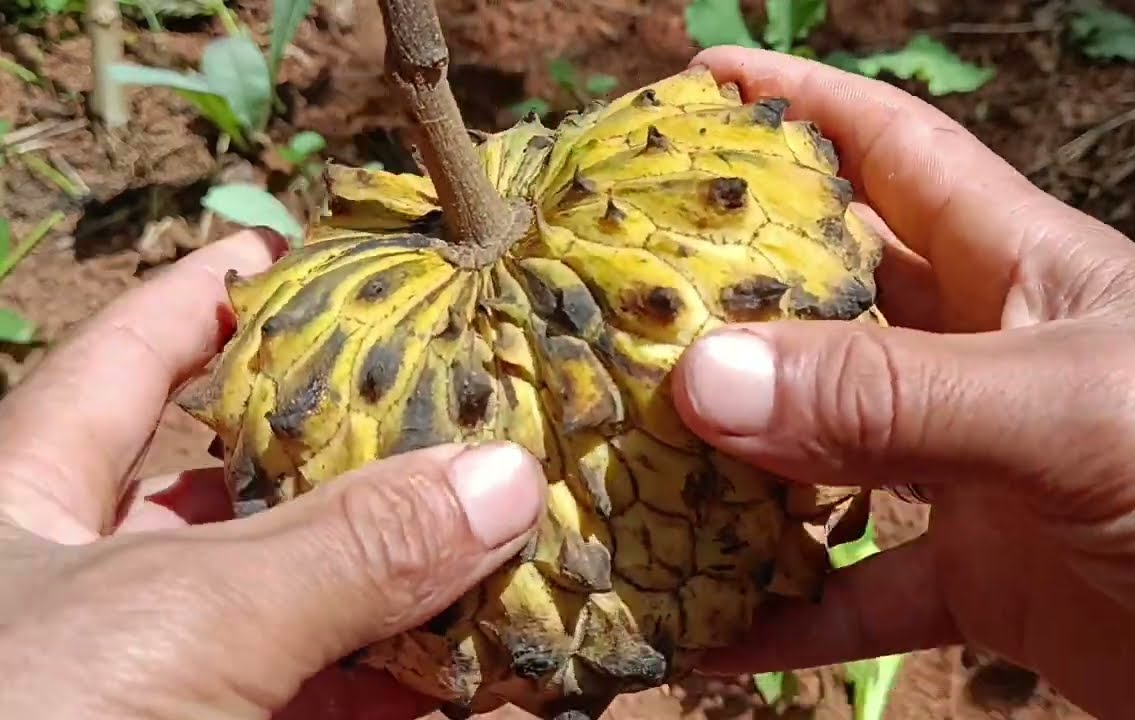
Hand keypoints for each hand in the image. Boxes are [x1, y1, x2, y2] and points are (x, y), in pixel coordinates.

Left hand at [0, 230, 544, 719]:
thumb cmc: (17, 710)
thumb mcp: (171, 618)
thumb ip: (340, 549)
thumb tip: (502, 475)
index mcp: (34, 494)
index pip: (138, 351)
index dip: (223, 291)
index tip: (326, 255)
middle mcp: (99, 580)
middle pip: (252, 482)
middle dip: (366, 449)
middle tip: (477, 408)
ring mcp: (162, 677)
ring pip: (307, 606)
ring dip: (414, 583)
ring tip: (518, 537)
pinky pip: (336, 702)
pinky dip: (413, 690)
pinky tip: (490, 673)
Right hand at [672, 48, 1134, 719]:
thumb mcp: (1079, 412)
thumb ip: (895, 397)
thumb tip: (706, 378)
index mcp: (1024, 266)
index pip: (892, 151)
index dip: (798, 106)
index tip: (690, 84)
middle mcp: (988, 357)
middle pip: (831, 304)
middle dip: (728, 297)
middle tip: (608, 299)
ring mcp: (982, 473)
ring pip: (826, 451)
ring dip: (738, 466)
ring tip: (631, 467)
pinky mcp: (989, 581)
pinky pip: (864, 589)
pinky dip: (796, 612)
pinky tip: (721, 632)